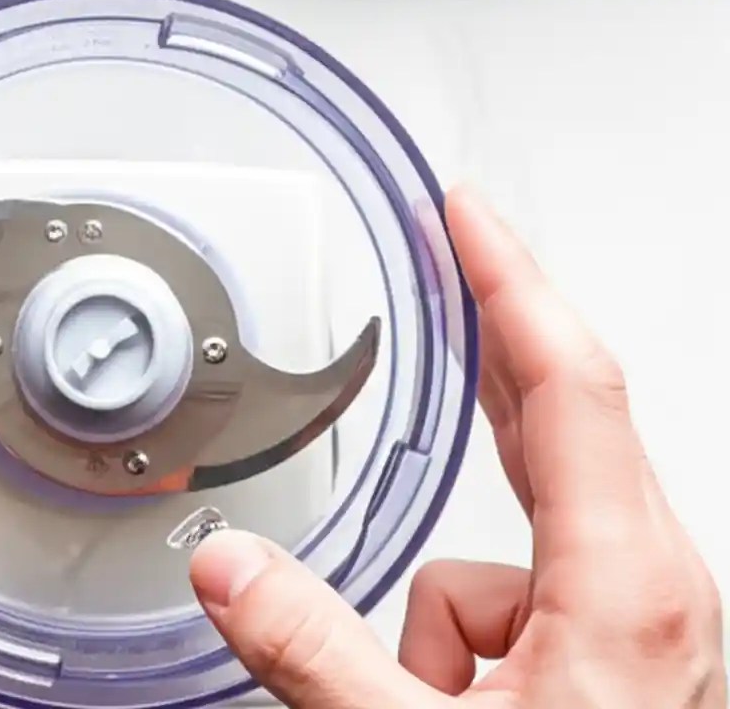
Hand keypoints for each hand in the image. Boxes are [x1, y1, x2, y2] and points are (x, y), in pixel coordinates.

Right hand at [188, 188, 725, 707]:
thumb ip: (318, 653)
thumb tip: (228, 569)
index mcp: (625, 584)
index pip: (563, 387)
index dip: (510, 283)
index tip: (467, 212)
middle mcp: (644, 589)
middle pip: (554, 427)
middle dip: (488, 352)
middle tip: (450, 262)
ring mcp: (623, 629)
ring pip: (492, 562)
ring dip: (434, 613)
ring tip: (418, 705)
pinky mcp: (595, 661)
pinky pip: (492, 617)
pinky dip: (449, 651)